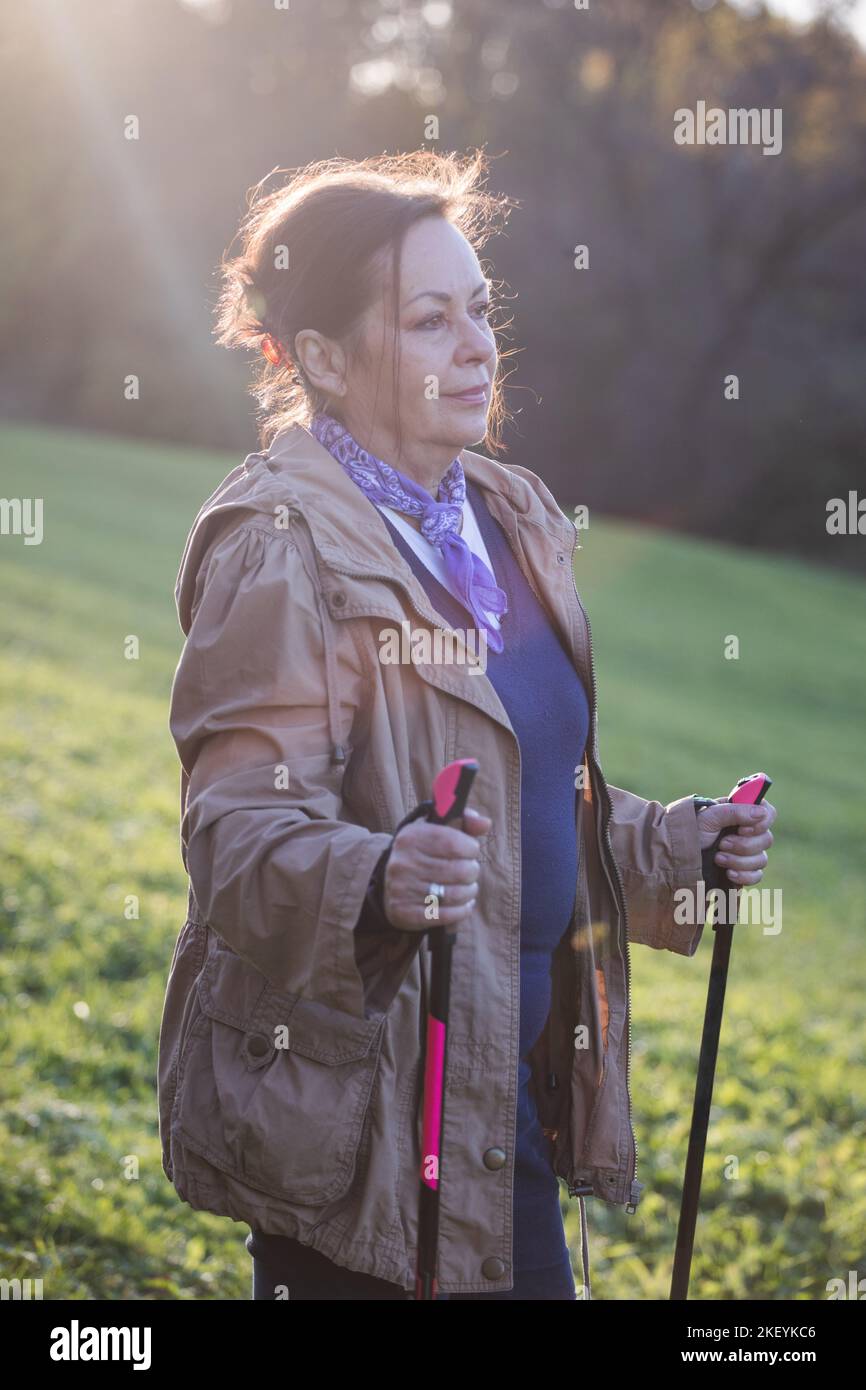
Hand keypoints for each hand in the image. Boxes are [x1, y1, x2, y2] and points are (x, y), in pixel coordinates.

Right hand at [383, 806, 491, 931]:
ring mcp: (402, 889)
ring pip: (454, 894)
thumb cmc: (423, 854)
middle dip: (472, 871)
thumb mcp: (437, 831)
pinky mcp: (404, 912)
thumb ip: (464, 822)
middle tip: (470, 871)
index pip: (453, 842)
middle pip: (458, 870)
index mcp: (411, 837)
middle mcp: (403, 862)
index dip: (470, 848)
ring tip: (469, 888)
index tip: (471, 851)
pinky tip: (464, 904)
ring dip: (469, 892)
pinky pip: (444, 915)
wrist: (390, 884)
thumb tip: (485, 823)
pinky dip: (461, 911)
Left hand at [697, 796, 776, 885]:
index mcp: (742, 813)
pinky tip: (729, 873)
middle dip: (743, 845)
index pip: (768, 813)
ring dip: (739, 860)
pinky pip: (757, 875)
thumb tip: (761, 812)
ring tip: (718, 858)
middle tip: (721, 844)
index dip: (761, 822)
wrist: (678, 858)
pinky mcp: (744, 870)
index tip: (742, 829)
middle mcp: (748, 832)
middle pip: (767, 839)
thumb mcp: (709, 816)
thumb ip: (735, 811)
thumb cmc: (691, 831)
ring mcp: (748, 853)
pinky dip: (744, 875)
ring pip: (762, 859)